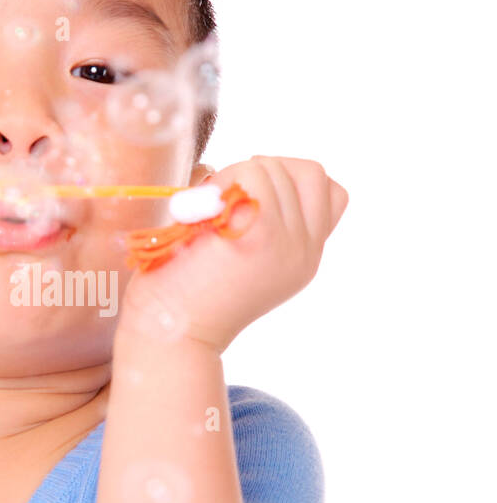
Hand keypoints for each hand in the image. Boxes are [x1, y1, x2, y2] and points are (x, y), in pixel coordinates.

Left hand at [117, 156, 348, 353]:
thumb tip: (252, 171)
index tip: (252, 196)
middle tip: (225, 197)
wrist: (171, 334)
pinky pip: (252, 175)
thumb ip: (264, 222)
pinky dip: (224, 181)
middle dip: (265, 170)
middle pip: (309, 172)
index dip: (292, 180)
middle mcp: (305, 253)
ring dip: (235, 175)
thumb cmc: (187, 290)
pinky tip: (202, 211)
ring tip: (207, 210)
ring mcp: (288, 244)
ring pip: (275, 168)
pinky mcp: (261, 235)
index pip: (332, 194)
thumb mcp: (242, 257)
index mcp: (303, 258)